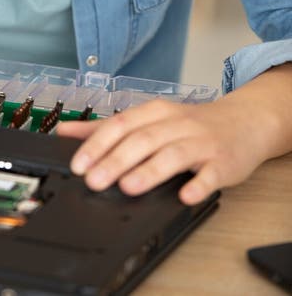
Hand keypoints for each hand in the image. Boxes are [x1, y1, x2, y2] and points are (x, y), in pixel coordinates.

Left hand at [57, 96, 271, 203]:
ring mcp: (201, 143)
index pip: (121, 124)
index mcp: (155, 112)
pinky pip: (210, 174)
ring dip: (149, 171)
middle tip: (93, 181)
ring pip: (173, 154)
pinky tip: (184, 196)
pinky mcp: (223, 163)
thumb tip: (65, 132)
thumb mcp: (149, 118)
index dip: (98, 144)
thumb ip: (107, 127)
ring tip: (128, 187)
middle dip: (115, 160)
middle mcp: (177, 124)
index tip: (78, 164)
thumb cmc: (190, 124)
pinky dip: (197, 185)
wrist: (243, 122)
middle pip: (142, 139)